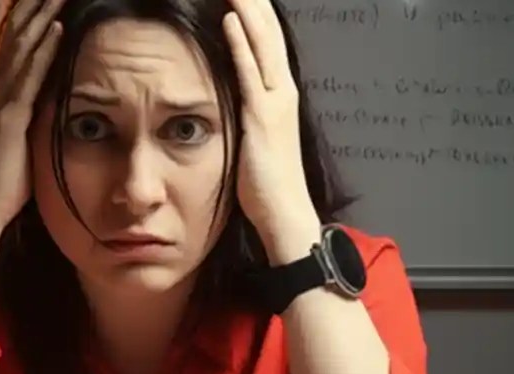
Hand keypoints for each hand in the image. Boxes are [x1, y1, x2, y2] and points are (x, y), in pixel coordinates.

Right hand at [0, 0, 65, 233]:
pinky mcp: (10, 118)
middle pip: (16, 35)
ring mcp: (0, 102)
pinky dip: (44, 51)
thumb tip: (53, 101)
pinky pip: (29, 78)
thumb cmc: (4, 181)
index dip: (27, 16)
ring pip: (22, 47)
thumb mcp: (23, 139)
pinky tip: (57, 29)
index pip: (14, 44)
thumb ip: (33, 116)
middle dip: (34, 5)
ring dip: (42, 16)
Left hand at [223, 0, 320, 264]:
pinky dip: (240, 44)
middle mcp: (282, 91)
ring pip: (262, 42)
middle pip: (269, 31)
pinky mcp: (262, 118)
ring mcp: (274, 102)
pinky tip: (228, 20)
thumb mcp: (255, 138)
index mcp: (280, 94)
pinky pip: (250, 73)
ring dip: (246, 9)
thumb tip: (229, 101)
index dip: (254, 13)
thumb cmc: (266, 183)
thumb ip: (246, 114)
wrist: (284, 213)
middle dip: (253, 1)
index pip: (268, 41)